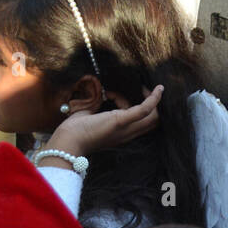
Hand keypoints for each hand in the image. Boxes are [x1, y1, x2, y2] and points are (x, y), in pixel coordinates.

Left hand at [47, 85, 163, 158]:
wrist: (68, 140)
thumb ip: (101, 106)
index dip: (143, 108)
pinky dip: (154, 98)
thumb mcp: (93, 115)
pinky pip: (145, 109)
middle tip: (143, 89)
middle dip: (153, 103)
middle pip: (154, 121)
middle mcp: (129, 133)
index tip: (130, 94)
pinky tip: (159, 89)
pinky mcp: (121, 121)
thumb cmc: (76, 129)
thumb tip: (104, 93)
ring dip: (149, 98)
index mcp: (122, 133)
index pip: (144, 122)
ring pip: (153, 115)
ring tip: (139, 87)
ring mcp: (127, 128)